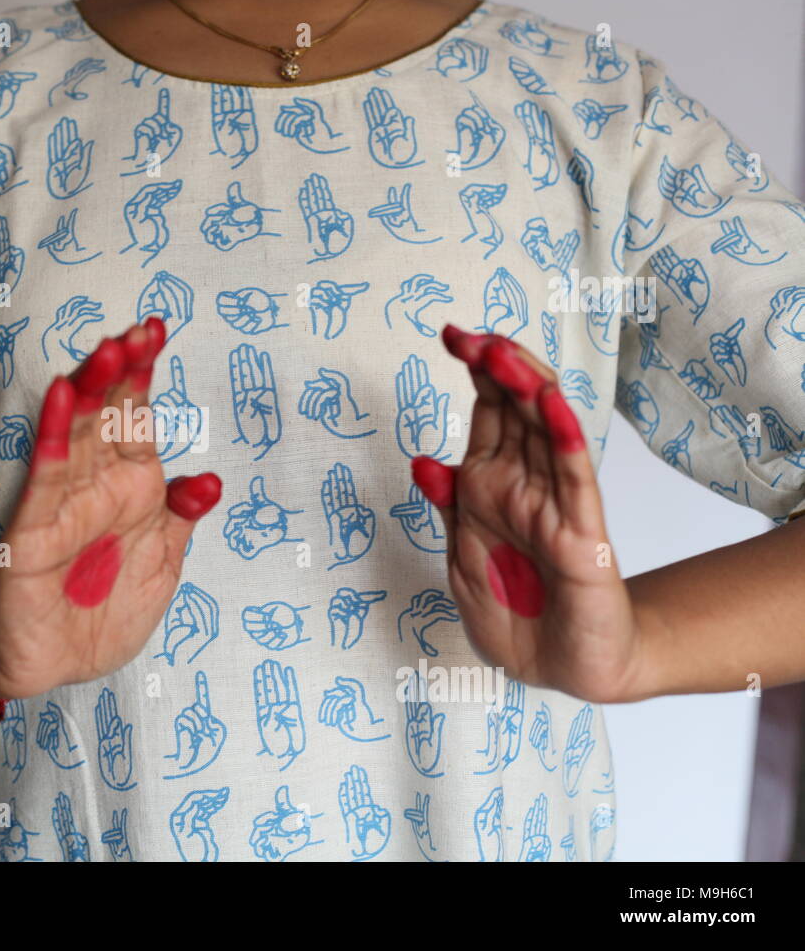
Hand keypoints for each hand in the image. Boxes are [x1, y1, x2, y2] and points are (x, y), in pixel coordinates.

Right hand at [0, 318, 221, 699]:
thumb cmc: (102, 613)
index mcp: (134, 488)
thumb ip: (180, 520)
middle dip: (122, 372)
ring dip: (89, 391)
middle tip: (135, 331)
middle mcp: (98, 486)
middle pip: (108, 416)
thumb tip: (212, 481)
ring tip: (105, 351)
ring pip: (77, 435)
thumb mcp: (161, 568)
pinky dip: (52, 439)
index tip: (155, 329)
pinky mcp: (31, 531)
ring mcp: (63, 504)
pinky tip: (59, 400)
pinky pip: (45, 479)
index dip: (144, 375)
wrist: (48, 664)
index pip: (138, 419)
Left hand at [410, 326, 640, 702]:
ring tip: (502, 353)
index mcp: (489, 487)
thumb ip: (449, 508)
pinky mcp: (582, 536)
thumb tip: (421, 461)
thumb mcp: (462, 558)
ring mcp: (556, 506)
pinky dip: (565, 440)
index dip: (475, 371)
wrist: (561, 669)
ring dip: (526, 389)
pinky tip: (549, 405)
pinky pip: (574, 480)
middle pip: (517, 410)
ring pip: (546, 432)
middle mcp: (524, 486)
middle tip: (470, 336)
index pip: (489, 413)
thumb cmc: (515, 614)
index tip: (451, 334)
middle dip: (496, 368)